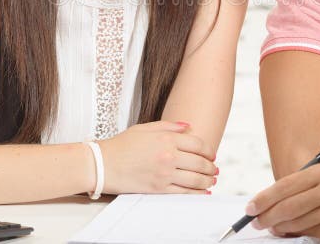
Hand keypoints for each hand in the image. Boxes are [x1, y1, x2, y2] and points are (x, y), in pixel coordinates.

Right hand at [98, 121, 217, 193]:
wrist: (103, 164)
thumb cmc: (122, 145)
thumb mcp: (145, 128)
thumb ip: (169, 126)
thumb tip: (188, 126)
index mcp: (166, 139)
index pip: (198, 144)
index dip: (208, 151)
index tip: (211, 154)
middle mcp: (168, 156)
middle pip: (200, 163)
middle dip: (211, 167)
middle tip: (215, 169)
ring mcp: (164, 174)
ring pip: (195, 179)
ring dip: (208, 181)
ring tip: (212, 180)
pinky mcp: (158, 189)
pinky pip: (183, 192)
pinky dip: (197, 193)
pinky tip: (203, 192)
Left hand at [246, 163, 319, 243]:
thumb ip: (296, 190)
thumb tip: (265, 207)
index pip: (285, 186)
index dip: (264, 199)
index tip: (250, 208)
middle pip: (289, 206)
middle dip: (267, 217)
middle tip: (255, 222)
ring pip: (297, 223)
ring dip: (279, 228)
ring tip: (272, 228)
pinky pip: (310, 235)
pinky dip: (296, 235)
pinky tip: (289, 233)